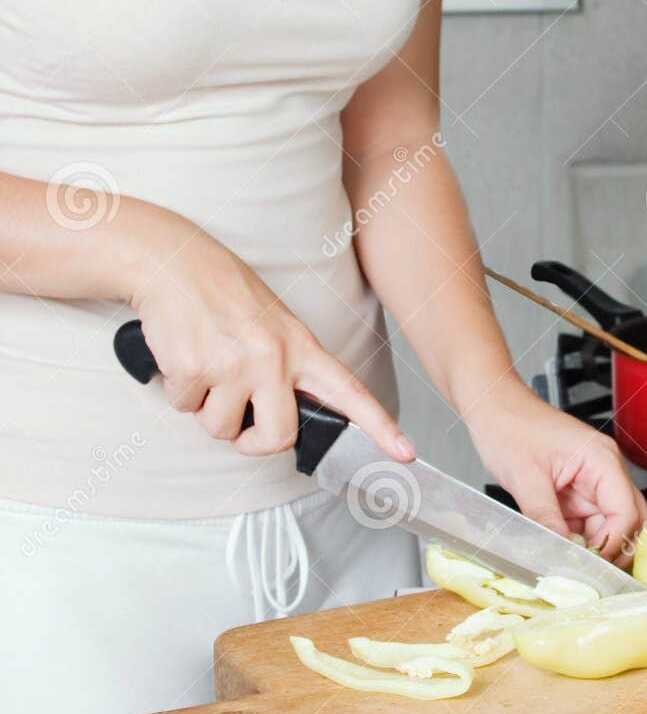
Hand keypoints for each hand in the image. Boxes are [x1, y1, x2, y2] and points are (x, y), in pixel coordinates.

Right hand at [130, 217, 414, 461]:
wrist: (174, 261)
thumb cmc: (223, 293)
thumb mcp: (274, 324)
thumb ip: (289, 369)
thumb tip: (285, 419)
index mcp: (301, 347)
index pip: (349, 392)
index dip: (379, 427)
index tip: (405, 452)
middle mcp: (274, 358)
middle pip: (277, 438)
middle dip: (252, 441)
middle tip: (240, 418)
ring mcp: (235, 365)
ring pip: (221, 428)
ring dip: (208, 410)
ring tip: (207, 366)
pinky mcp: (196, 369)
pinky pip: (185, 407)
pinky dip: (180, 390)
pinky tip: (184, 355)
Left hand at [466, 381, 646, 563]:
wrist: (493, 409)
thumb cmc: (510, 428)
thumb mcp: (525, 478)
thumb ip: (546, 518)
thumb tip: (562, 555)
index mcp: (602, 461)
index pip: (627, 511)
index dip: (615, 544)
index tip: (593, 568)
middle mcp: (606, 472)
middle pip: (629, 520)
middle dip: (614, 550)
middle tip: (591, 576)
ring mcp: (593, 483)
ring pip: (610, 526)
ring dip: (596, 548)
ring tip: (574, 569)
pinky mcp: (577, 492)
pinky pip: (589, 523)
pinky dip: (581, 541)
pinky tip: (565, 554)